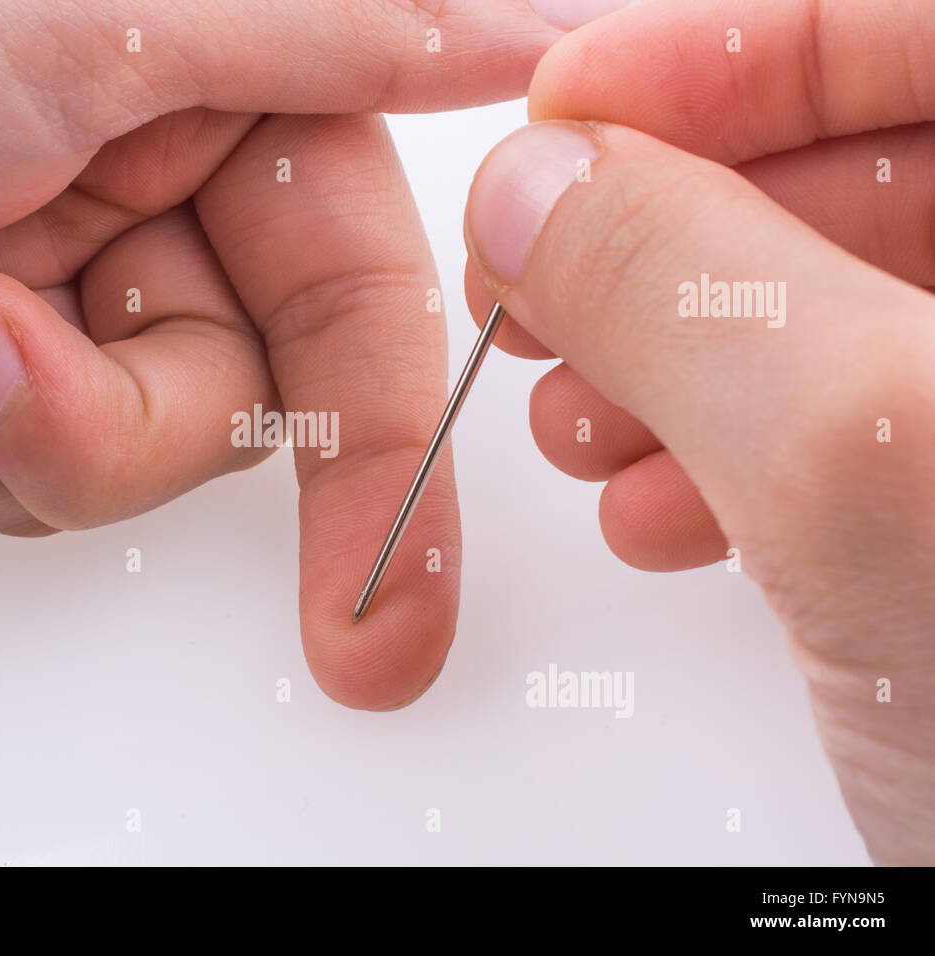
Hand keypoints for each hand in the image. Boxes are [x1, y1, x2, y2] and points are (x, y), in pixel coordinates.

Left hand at [0, 0, 625, 708]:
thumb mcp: (98, 14)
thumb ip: (342, 32)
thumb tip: (541, 34)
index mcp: (201, 109)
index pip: (349, 324)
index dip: (376, 484)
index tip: (378, 620)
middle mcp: (114, 205)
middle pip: (181, 434)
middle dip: (42, 425)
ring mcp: (4, 289)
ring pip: (31, 480)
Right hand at [464, 0, 934, 860]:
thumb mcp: (873, 465)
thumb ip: (686, 284)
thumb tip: (537, 188)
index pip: (921, 30)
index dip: (729, 55)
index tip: (572, 113)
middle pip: (874, 171)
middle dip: (673, 232)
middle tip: (540, 278)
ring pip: (848, 313)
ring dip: (678, 360)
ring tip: (581, 421)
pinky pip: (859, 435)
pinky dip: (735, 459)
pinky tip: (661, 510)